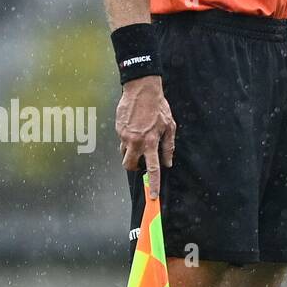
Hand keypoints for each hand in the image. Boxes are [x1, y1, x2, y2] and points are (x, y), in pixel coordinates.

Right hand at [116, 77, 175, 197]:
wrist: (142, 90)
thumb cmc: (158, 107)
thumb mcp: (169, 126)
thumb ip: (169, 146)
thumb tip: (168, 162)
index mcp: (150, 142)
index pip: (152, 168)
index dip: (154, 183)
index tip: (153, 196)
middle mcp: (135, 142)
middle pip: (129, 166)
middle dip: (134, 167)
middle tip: (141, 160)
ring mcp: (124, 137)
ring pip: (124, 154)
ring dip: (131, 152)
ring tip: (140, 137)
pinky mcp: (117, 130)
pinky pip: (122, 141)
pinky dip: (128, 139)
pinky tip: (135, 127)